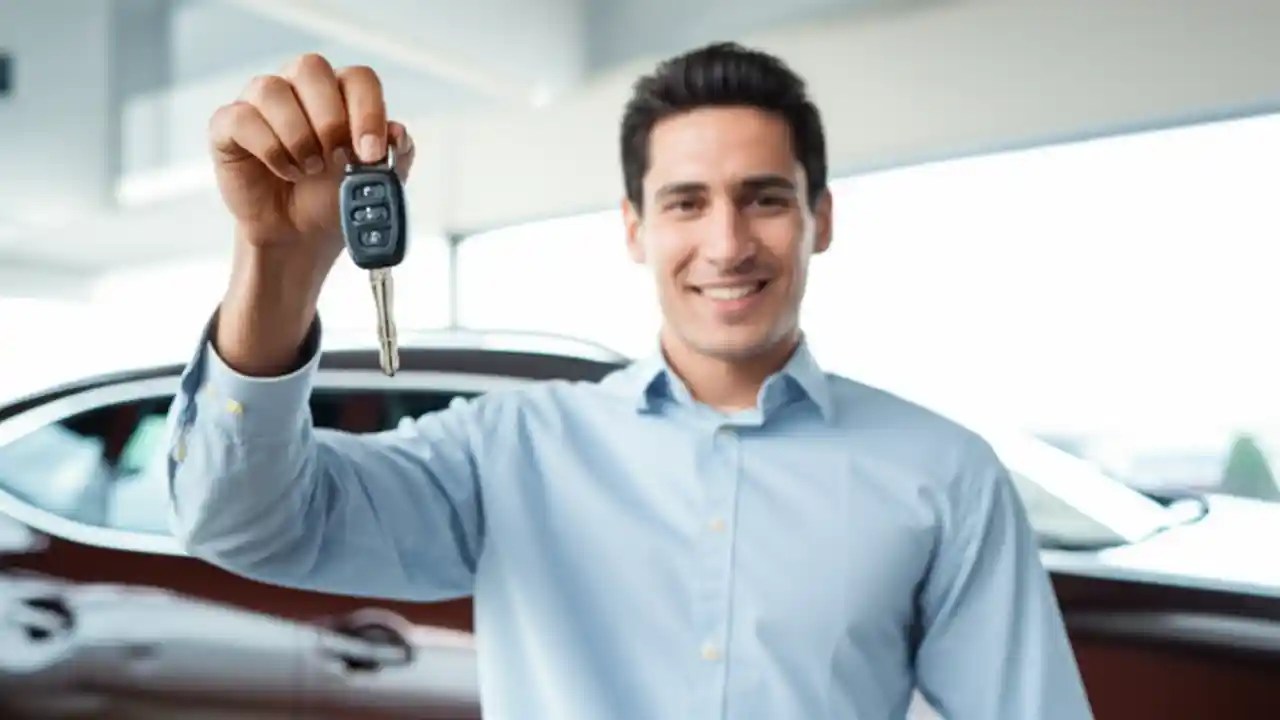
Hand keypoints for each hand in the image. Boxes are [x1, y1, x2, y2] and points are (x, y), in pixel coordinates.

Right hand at [208, 53, 415, 251]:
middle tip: (338, 158)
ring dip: (298, 135)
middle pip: (312, 68)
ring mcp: (260, 104)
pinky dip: (269, 149)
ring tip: (309, 169)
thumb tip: (397, 133)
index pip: (358, 78)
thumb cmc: (334, 200)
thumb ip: (395, 155)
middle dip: (330, 118)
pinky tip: (285, 171)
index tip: (371, 152)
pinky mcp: (228, 126)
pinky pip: (242, 118)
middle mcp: (299, 89)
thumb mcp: (376, 183)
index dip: (368, 110)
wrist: (300, 236)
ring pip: (272, 89)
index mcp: (340, 95)